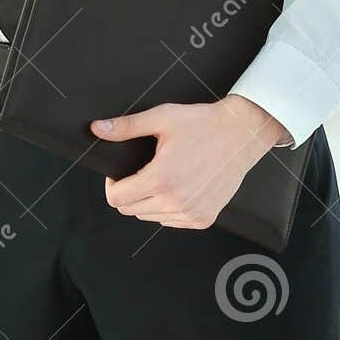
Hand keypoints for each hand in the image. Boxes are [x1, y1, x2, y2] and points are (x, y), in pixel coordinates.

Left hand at [92, 94, 291, 229]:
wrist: (242, 133)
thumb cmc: (204, 124)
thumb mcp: (161, 118)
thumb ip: (126, 127)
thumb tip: (97, 128)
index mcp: (161, 179)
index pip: (116, 198)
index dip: (112, 183)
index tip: (120, 171)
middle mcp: (176, 202)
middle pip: (129, 210)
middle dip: (128, 191)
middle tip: (142, 170)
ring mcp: (191, 213)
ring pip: (149, 217)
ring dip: (148, 201)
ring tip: (163, 175)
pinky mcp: (204, 219)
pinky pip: (171, 221)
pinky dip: (167, 208)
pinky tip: (178, 186)